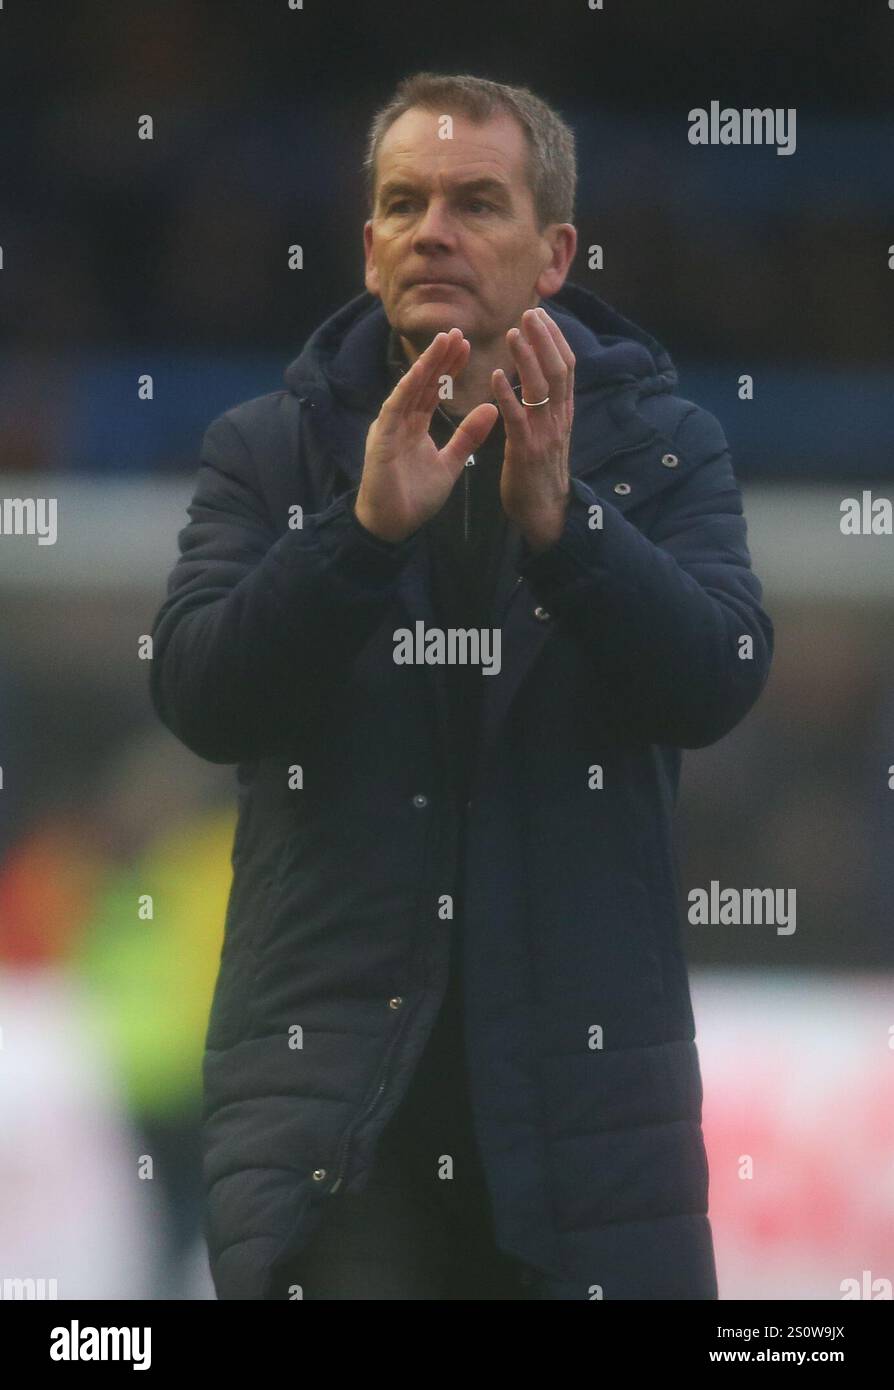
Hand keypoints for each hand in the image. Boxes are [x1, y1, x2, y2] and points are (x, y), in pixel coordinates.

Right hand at [355, 328, 498, 542]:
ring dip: (426, 364)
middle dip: (439, 357)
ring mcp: (389, 427)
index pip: (432, 389)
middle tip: (458, 332)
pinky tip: (421, 371)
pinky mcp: (382, 439)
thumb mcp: (450, 463)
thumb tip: (491, 409)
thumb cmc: (415, 497)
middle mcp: (400, 420)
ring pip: (409, 388)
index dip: (448, 368)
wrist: (392, 526)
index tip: (466, 347)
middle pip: (421, 382)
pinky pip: (395, 408)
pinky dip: (408, 388)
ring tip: (444, 340)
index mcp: (413, 425)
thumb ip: (468, 436)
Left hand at [492, 306, 573, 551]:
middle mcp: (559, 419)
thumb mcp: (549, 434)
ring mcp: (545, 435)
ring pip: (541, 389)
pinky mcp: (526, 451)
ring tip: (513, 332)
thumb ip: (546, 407)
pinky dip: (507, 395)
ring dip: (527, 358)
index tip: (542, 316)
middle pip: (558, 370)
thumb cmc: (540, 473)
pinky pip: (517, 419)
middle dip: (544, 339)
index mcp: (563, 413)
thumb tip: (541, 379)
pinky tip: (495, 375)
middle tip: (529, 313)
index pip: (566, 367)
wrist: (545, 514)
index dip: (556, 340)